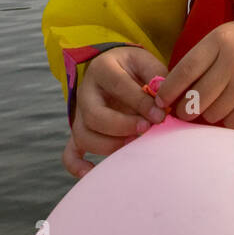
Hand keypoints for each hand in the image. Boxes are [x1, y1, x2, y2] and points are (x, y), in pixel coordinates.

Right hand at [62, 46, 167, 177]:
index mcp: (103, 69)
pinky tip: (91, 172)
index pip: (118, 86)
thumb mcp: (146, 62)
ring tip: (133, 143)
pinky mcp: (80, 130)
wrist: (115, 68)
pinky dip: (77, 165)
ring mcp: (80, 113)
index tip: (160, 115)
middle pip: (95, 115)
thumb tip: (163, 99)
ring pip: (84, 135)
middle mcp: (86, 91)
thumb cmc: (134, 68)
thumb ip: (156, 77)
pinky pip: (70, 151)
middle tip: (146, 129)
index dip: (141, 103)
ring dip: (109, 145)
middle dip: (123, 126)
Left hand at [155, 20, 233, 128]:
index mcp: (219, 41)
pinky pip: (232, 122)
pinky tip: (230, 107)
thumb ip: (193, 64)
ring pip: (213, 113)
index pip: (186, 70)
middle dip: (184, 109)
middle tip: (183, 111)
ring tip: (213, 103)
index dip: (169, 90)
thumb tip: (166, 94)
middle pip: (198, 97)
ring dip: (208, 112)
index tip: (160, 101)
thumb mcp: (215, 43)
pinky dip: (227, 119)